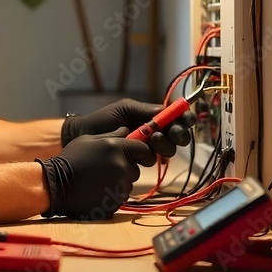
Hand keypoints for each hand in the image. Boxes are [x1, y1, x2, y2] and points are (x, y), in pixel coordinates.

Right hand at [36, 128, 155, 219]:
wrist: (56, 185)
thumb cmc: (70, 159)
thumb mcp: (88, 140)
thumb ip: (111, 135)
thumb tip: (126, 130)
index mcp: (116, 148)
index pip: (145, 151)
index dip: (143, 154)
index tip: (138, 156)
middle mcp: (121, 166)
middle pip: (136, 169)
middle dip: (126, 168)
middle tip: (106, 168)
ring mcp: (119, 186)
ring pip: (128, 183)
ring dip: (119, 181)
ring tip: (98, 179)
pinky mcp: (115, 201)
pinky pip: (120, 196)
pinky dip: (112, 194)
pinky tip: (96, 190)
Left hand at [61, 99, 192, 157]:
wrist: (84, 137)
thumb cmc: (103, 119)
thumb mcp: (125, 109)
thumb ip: (146, 110)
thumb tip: (167, 111)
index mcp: (153, 117)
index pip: (177, 118)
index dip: (186, 119)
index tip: (187, 120)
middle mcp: (155, 133)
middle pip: (179, 136)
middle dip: (178, 135)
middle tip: (168, 133)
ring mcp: (149, 148)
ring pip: (169, 150)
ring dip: (163, 146)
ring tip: (150, 141)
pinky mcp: (140, 161)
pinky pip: (153, 162)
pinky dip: (150, 158)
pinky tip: (140, 155)